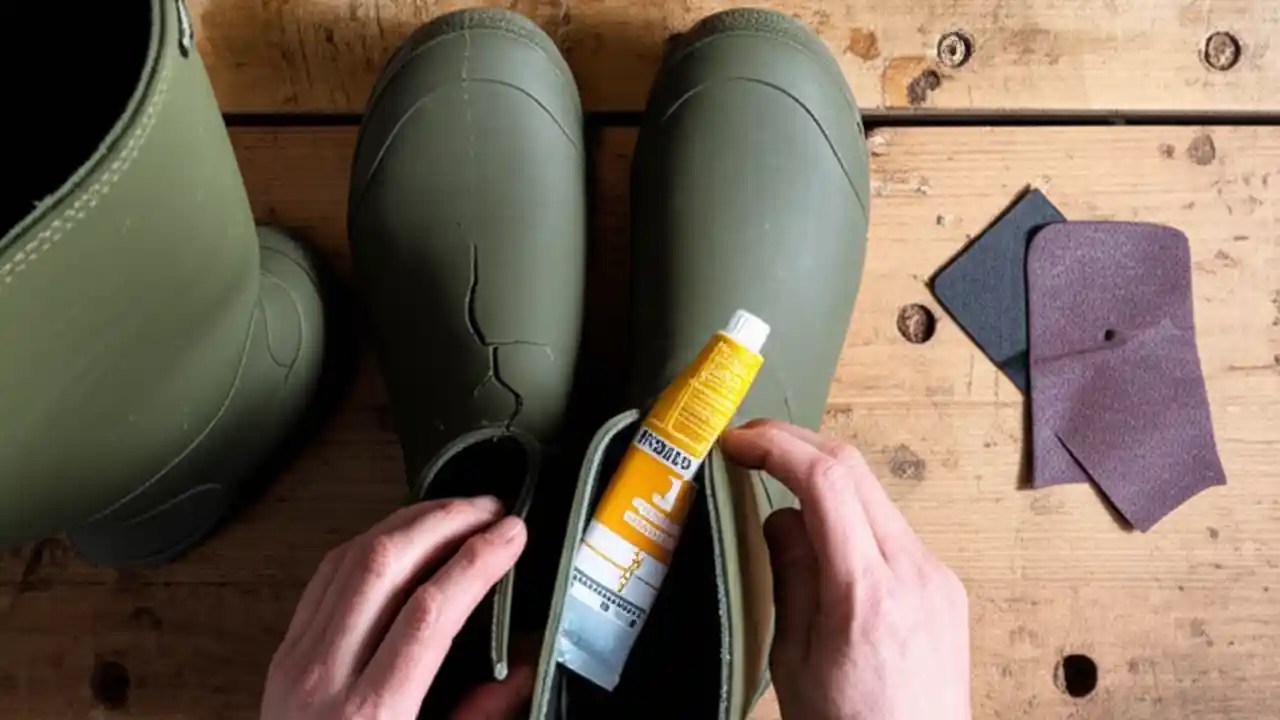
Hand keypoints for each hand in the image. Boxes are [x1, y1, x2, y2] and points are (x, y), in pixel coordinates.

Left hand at [262, 496, 530, 719]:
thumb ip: (477, 717)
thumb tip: (524, 672)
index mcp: (372, 714)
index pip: (428, 611)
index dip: (476, 561)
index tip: (513, 534)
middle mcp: (325, 677)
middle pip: (383, 566)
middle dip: (443, 521)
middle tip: (489, 508)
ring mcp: (296, 660)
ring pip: (349, 558)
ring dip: (407, 521)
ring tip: (455, 511)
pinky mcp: (282, 652)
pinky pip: (324, 576)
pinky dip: (369, 542)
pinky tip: (401, 536)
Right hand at [721, 420, 970, 719]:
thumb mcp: (793, 662)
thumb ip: (789, 578)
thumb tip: (781, 515)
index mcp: (866, 594)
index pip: (826, 481)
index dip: (777, 446)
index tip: (736, 441)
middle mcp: (914, 573)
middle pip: (856, 470)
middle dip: (797, 444)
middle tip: (749, 444)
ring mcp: (938, 576)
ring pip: (875, 494)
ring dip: (823, 478)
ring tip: (776, 485)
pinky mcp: (946, 586)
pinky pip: (892, 529)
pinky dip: (850, 514)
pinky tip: (821, 535)